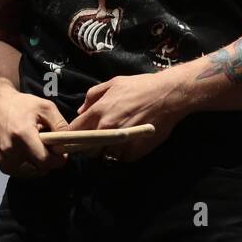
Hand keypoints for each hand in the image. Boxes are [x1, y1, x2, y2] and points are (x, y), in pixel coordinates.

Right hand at [0, 86, 70, 178]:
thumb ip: (60, 125)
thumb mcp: (46, 108)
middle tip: (48, 146)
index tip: (62, 152)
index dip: (58, 159)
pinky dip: (27, 165)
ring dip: (37, 163)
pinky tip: (26, 150)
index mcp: (22, 135)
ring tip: (35, 146)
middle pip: (39, 169)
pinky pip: (20, 172)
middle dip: (48, 160)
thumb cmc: (22, 105)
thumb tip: (69, 142)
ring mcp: (3, 158)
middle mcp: (9, 150)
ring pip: (31, 173)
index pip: (45, 161)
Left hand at [64, 67, 191, 161]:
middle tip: (99, 138)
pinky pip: (121, 158)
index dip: (73, 135)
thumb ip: (93, 96)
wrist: (167, 96)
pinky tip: (130, 141)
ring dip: (107, 149)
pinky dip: (123, 153)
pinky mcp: (134, 152)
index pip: (74, 131)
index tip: (77, 135)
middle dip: (89, 145)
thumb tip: (81, 111)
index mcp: (98, 112)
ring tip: (118, 138)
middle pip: (87, 148)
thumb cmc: (140, 86)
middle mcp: (107, 129)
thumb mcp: (113, 83)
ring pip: (104, 155)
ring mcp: (120, 142)